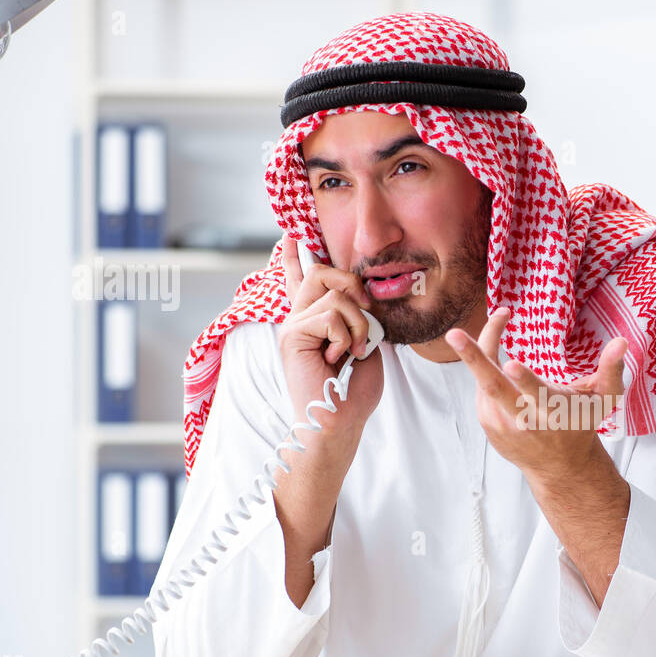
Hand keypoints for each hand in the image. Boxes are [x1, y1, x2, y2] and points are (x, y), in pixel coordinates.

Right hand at [277, 236, 383, 444]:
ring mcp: (293, 325)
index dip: (292, 257)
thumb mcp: (365, 343)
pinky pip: (330, 316)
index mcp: (315, 320)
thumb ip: (358, 316)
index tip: (289, 235)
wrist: (341, 420)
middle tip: (366, 314)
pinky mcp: (292, 335)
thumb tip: (361, 295)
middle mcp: (299, 317)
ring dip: (358, 324)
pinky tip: (337, 358)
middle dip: (353, 285)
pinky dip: (345, 336)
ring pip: (335, 296)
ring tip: (352, 351)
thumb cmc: (354, 390)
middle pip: (322, 272)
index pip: (300, 279)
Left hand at [446, 308, 626, 481]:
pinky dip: (488, 367)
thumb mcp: (603, 401)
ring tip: (501, 318)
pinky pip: (483, 388)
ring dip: (485, 349)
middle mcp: (521, 419)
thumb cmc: (581, 425)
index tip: (511, 363)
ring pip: (485, 380)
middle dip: (472, 360)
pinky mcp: (487, 424)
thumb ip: (612, 371)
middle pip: (493, 386)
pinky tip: (505, 359)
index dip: (523, 379)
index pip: (534, 395)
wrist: (559, 469)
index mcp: (551, 412)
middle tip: (453, 335)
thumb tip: (623, 341)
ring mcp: (500, 424)